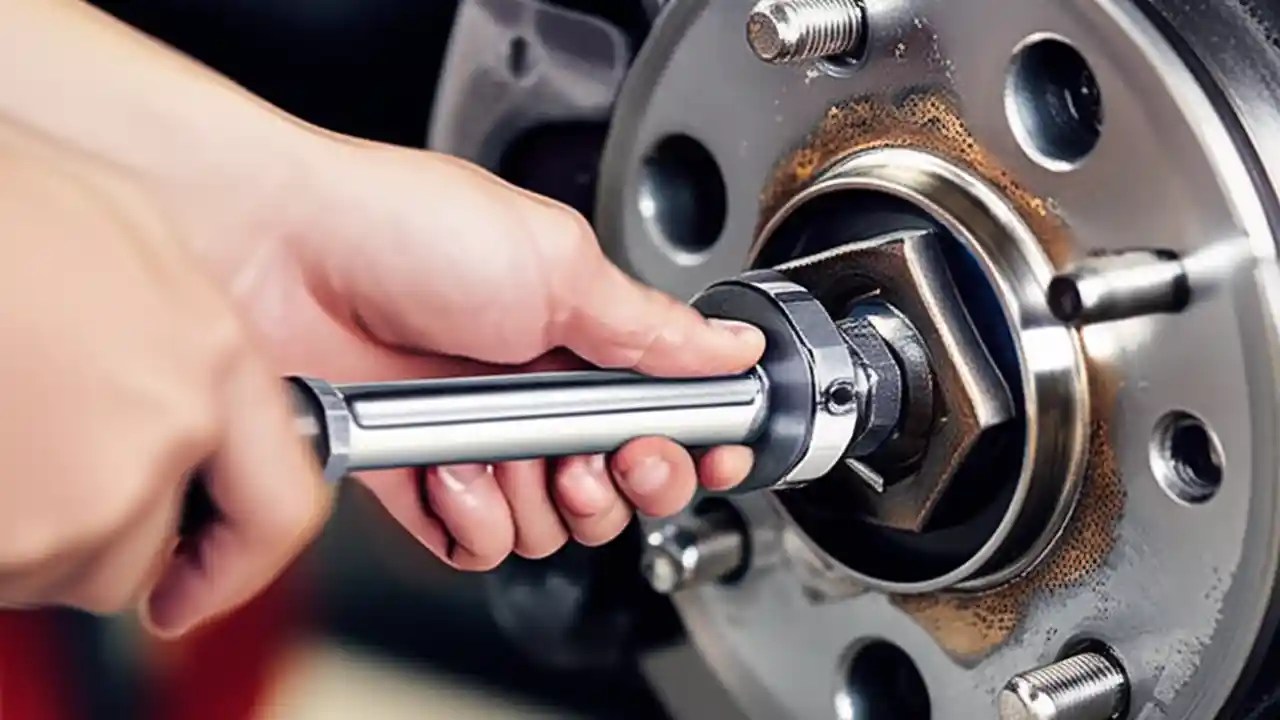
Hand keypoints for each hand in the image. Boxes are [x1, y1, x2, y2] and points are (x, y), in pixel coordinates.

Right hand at [0, 124, 327, 635]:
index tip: (203, 574)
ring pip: (60, 572)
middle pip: (142, 555)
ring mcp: (66, 500)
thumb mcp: (127, 237)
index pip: (283, 508)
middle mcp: (155, 439)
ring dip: (26, 531)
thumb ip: (192, 346)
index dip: (241, 557)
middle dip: (94, 531)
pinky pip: (2, 575)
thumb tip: (211, 413)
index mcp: (208, 361)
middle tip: (36, 454)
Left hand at [193, 139, 764, 569]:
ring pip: (548, 525)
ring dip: (534, 499)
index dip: (690, 449)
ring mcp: (478, 436)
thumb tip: (732, 347)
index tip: (697, 456)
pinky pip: (473, 540)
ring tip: (505, 450)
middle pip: (617, 486)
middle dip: (622, 483)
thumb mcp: (560, 264)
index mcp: (581, 334)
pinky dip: (472, 521)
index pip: (665, 414)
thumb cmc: (409, 230)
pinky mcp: (416, 474)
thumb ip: (653, 328)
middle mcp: (534, 389)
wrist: (280, 249)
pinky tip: (456, 475)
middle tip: (601, 455)